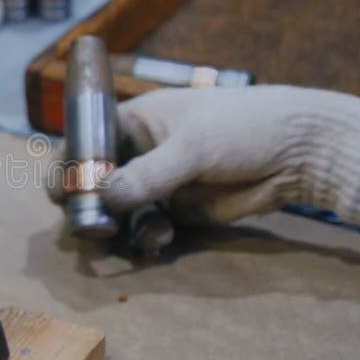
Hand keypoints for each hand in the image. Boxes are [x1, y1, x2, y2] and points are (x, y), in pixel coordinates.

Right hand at [53, 85, 359, 225]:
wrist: (299, 152)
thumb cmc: (242, 127)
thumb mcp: (193, 145)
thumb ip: (150, 174)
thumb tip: (106, 198)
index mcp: (136, 121)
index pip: (87, 141)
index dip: (69, 164)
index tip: (60, 191)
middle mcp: (139, 152)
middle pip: (96, 181)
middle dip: (87, 204)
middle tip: (86, 223)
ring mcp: (158, 183)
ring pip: (119, 211)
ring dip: (114, 227)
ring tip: (115, 238)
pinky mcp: (178, 211)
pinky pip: (147, 227)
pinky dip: (145, 236)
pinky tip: (159, 238)